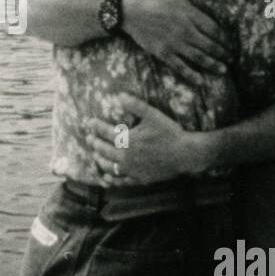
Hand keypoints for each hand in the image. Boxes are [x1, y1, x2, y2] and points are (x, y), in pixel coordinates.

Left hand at [87, 95, 209, 184]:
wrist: (185, 154)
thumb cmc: (170, 133)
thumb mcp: (153, 115)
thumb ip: (135, 105)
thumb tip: (119, 95)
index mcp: (128, 139)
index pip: (106, 132)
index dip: (96, 126)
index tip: (89, 123)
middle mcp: (126, 156)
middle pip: (104, 149)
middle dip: (95, 143)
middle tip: (88, 138)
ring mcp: (132, 169)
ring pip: (109, 166)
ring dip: (99, 159)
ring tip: (95, 155)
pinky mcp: (138, 179)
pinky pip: (120, 181)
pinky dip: (110, 179)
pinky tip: (105, 178)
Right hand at [120, 0, 229, 76]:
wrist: (129, 9)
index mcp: (189, 13)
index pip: (213, 29)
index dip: (224, 38)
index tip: (232, 44)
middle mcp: (185, 30)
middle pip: (209, 44)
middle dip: (222, 53)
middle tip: (231, 59)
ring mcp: (174, 42)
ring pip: (198, 57)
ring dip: (212, 65)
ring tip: (222, 70)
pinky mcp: (163, 52)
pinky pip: (180, 66)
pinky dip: (191, 75)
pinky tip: (201, 81)